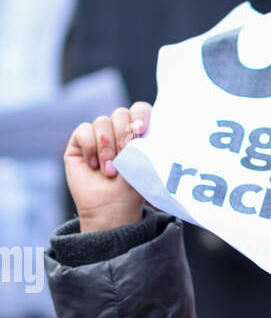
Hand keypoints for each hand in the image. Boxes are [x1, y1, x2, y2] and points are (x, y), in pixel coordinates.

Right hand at [64, 102, 151, 231]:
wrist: (111, 207)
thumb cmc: (131, 189)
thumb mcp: (144, 164)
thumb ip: (143, 142)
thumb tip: (138, 126)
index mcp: (136, 133)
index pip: (140, 110)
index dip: (140, 115)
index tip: (140, 129)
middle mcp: (117, 131)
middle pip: (120, 113)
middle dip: (123, 134)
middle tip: (124, 155)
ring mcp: (97, 136)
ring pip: (102, 122)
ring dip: (106, 147)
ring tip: (109, 171)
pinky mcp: (79, 143)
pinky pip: (83, 131)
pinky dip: (90, 148)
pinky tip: (93, 166)